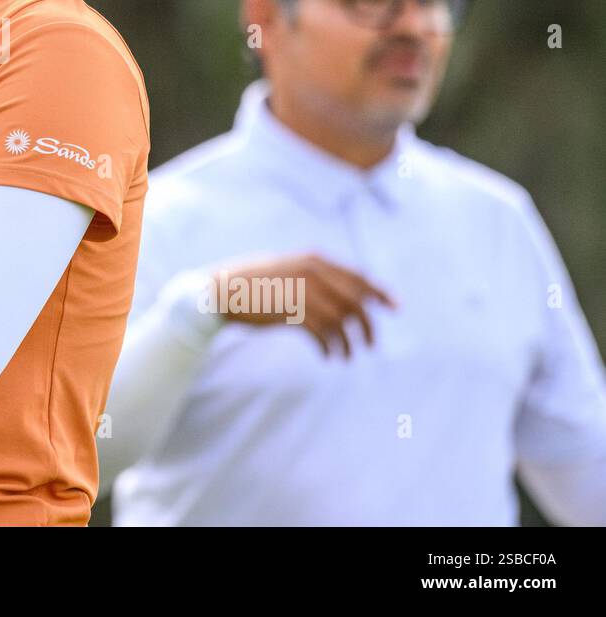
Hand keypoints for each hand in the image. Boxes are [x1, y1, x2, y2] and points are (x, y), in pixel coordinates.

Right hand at [213, 254, 395, 357]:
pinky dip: (329, 347)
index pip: (359, 277)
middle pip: (356, 302)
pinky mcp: (292, 312)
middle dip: (368, 326)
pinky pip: (323, 334)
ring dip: (347, 343)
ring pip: (341, 322)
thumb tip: (344, 297)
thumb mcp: (287, 270)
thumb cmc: (253, 282)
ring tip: (345, 356)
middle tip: (371, 344)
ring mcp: (303, 292)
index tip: (395, 307)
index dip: (379, 293)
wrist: (222, 291)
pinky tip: (328, 356)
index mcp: (314, 260)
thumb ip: (314, 277)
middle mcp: (313, 273)